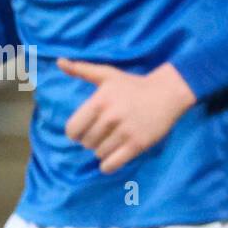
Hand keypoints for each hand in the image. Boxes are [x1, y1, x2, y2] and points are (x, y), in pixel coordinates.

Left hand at [58, 58, 196, 173]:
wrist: (167, 93)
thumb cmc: (133, 85)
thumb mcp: (106, 74)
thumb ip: (81, 70)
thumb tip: (59, 61)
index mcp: (99, 101)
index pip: (72, 130)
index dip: (76, 132)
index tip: (85, 129)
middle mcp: (110, 117)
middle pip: (86, 143)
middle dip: (91, 140)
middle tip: (102, 133)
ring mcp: (124, 132)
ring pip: (99, 154)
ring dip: (102, 150)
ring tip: (112, 140)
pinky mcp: (137, 145)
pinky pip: (112, 164)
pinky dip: (108, 165)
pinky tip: (112, 158)